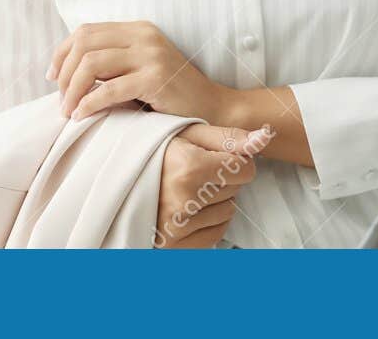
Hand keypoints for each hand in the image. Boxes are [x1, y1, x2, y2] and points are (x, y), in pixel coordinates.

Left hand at [47, 20, 230, 121]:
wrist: (212, 107)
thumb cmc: (171, 94)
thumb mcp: (140, 69)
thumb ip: (112, 63)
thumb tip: (67, 72)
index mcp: (138, 29)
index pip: (86, 31)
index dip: (62, 53)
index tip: (53, 77)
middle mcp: (144, 36)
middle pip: (84, 44)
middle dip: (64, 73)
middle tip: (61, 100)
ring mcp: (151, 55)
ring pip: (91, 64)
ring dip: (72, 90)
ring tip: (68, 111)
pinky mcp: (155, 78)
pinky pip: (109, 89)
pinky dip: (89, 104)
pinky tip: (82, 116)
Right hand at [154, 122, 272, 248]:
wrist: (111, 179)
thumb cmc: (151, 150)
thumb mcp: (186, 133)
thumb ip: (228, 137)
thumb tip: (266, 136)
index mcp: (189, 166)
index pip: (244, 169)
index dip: (235, 161)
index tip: (218, 158)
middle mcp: (184, 199)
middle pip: (236, 189)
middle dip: (222, 178)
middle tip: (194, 170)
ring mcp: (178, 226)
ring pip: (227, 210)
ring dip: (215, 200)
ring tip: (188, 188)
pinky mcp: (174, 245)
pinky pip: (215, 234)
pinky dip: (209, 221)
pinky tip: (189, 208)